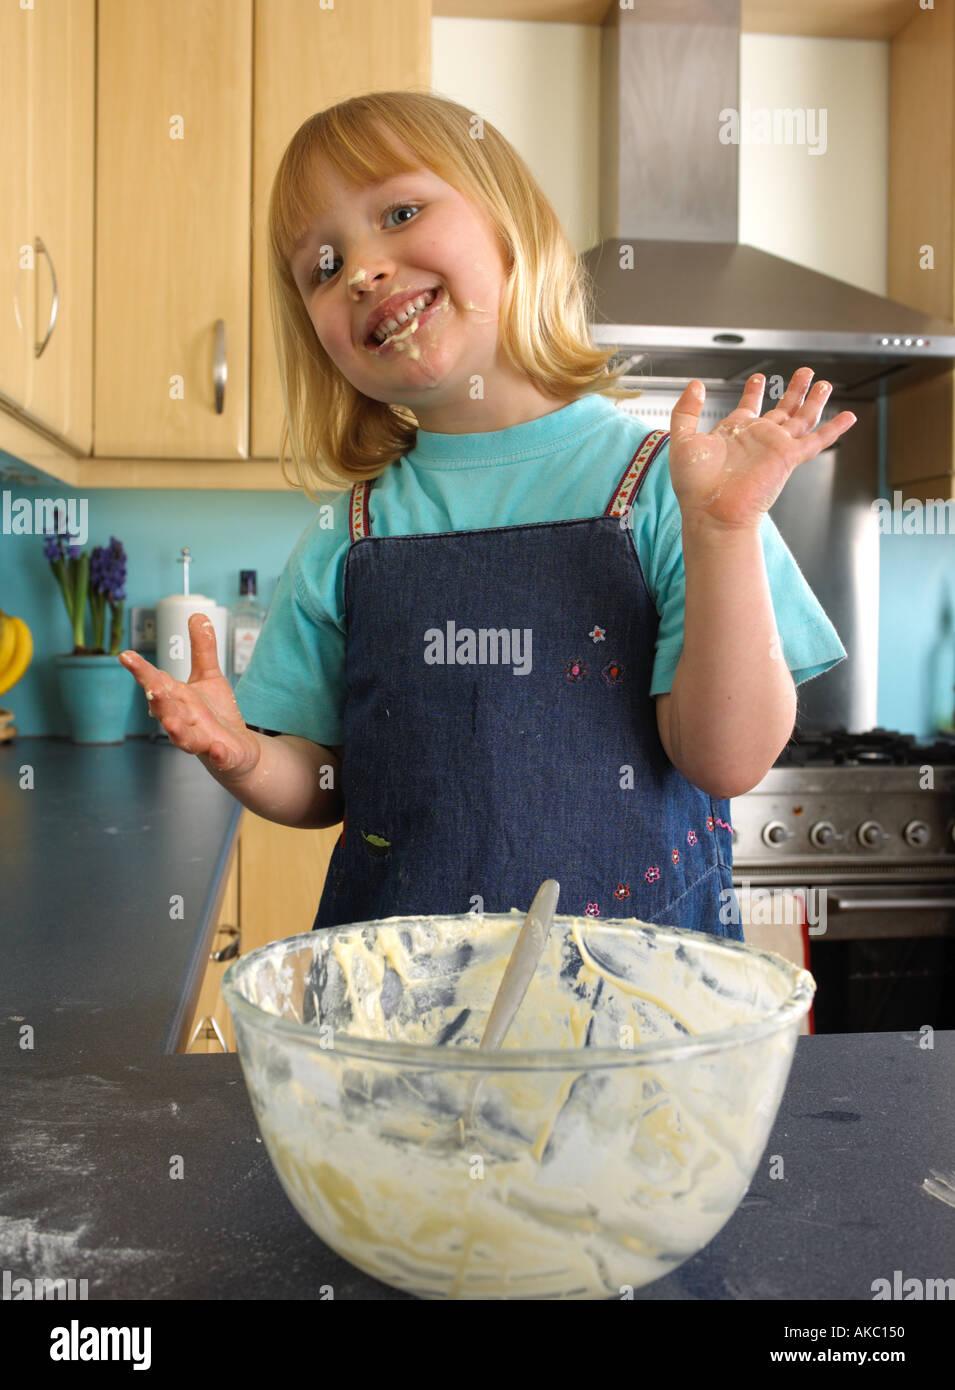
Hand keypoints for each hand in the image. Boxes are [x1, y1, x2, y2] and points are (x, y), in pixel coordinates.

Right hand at [118, 612, 260, 779]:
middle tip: (152, 688)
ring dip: (176, 730)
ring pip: (184, 737)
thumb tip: (196, 615)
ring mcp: (201, 740)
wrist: (236, 750)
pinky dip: (218, 755)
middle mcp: (184, 720)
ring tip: (170, 723)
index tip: (126, 656)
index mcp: (178, 699)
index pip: (156, 682)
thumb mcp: (209, 676)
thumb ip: (202, 648)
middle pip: (166, 710)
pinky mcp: (222, 757)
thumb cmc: (215, 713)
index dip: (141, 670)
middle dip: (158, 700)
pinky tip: (218, 750)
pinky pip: (219, 757)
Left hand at [668, 368, 856, 531]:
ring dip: (813, 399)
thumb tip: (696, 385)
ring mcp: (775, 447)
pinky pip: (817, 440)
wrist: (712, 511)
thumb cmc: (694, 485)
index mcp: (734, 432)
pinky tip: (848, 417)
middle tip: (804, 372)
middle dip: (793, 389)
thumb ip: (687, 409)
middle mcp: (757, 438)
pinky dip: (834, 428)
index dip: (755, 391)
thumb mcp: (682, 438)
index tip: (760, 379)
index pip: (749, 406)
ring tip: (823, 382)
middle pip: (782, 408)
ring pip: (801, 417)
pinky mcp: (789, 457)